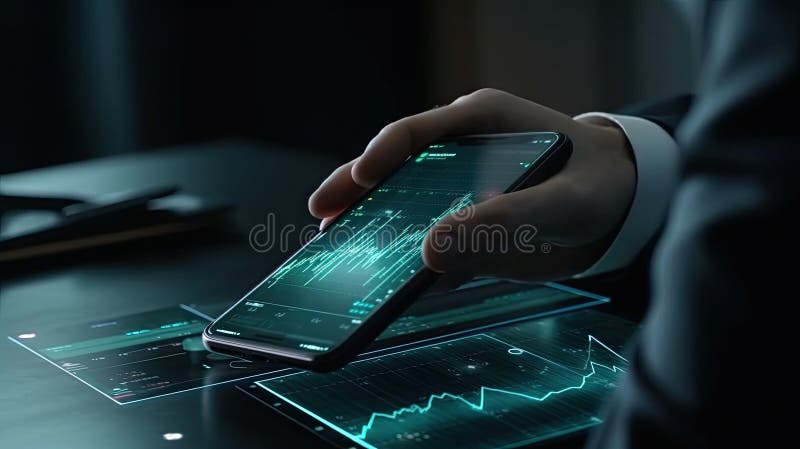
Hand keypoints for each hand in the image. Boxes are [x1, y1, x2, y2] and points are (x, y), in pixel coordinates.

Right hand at [308, 88, 634, 280]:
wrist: (625, 210)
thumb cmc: (600, 185)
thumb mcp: (565, 201)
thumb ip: (507, 221)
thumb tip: (430, 250)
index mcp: (480, 123)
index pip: (415, 133)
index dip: (378, 156)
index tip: (355, 182)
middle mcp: (461, 152)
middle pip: (395, 170)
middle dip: (356, 192)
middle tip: (322, 216)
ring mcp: (461, 192)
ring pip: (405, 207)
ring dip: (374, 228)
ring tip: (337, 248)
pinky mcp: (469, 226)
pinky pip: (429, 242)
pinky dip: (405, 261)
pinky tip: (383, 279)